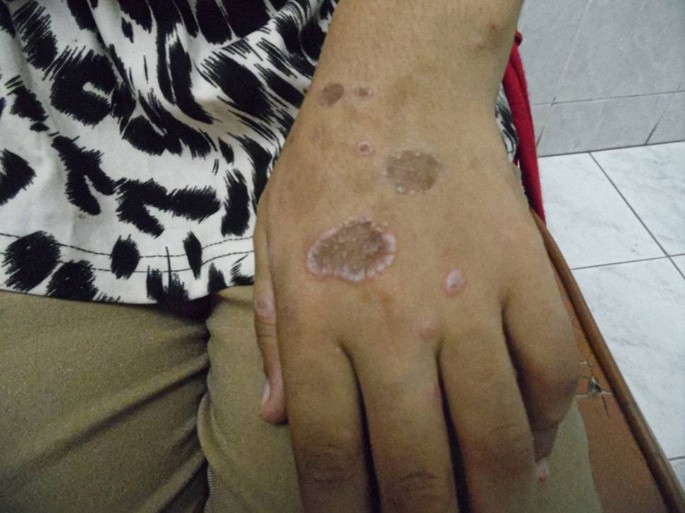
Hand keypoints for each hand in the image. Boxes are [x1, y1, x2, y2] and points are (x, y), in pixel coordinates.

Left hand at [252, 96, 578, 511]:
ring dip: (496, 495)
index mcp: (320, 318)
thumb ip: (274, 337)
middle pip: (420, 466)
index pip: (332, 453)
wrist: (400, 97)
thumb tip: (278, 420)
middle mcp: (395, 322)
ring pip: (498, 436)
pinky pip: (552, 372)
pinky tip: (531, 442)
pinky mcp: (527, 274)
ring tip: (488, 511)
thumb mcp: (271, 247)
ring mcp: (470, 299)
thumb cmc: (327, 173)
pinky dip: (549, 423)